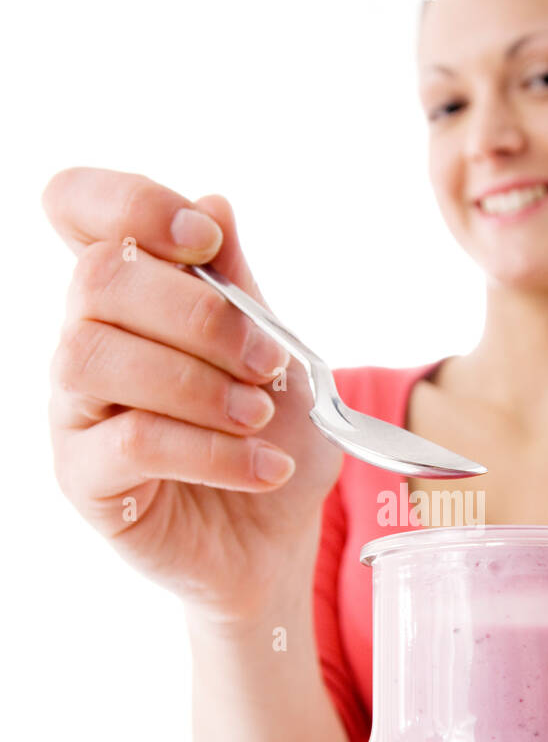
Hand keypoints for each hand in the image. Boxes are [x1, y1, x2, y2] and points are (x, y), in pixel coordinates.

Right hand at [43, 168, 342, 620]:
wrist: (274, 540)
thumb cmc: (270, 439)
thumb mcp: (278, 357)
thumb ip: (241, 289)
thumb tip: (213, 202)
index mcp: (130, 295)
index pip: (77, 208)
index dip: (130, 202)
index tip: (206, 241)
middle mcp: (86, 340)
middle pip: (97, 279)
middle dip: (200, 313)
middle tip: (270, 363)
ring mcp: (75, 410)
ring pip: (96, 357)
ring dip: (198, 384)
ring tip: (260, 418)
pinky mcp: (84, 478)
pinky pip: (131, 442)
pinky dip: (212, 452)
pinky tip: (264, 467)